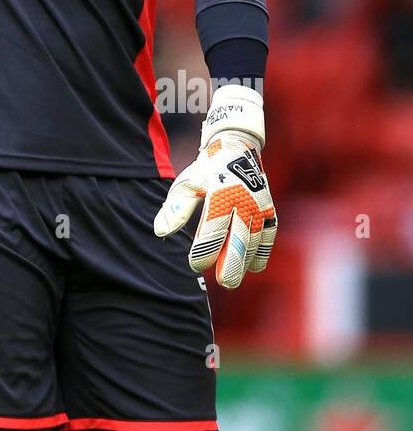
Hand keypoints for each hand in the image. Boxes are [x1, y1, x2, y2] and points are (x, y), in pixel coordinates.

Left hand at [153, 84, 277, 289]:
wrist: (237, 148)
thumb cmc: (206, 170)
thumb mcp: (187, 183)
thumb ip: (175, 208)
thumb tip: (160, 232)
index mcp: (221, 193)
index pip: (212, 229)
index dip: (204, 250)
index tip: (194, 265)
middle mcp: (244, 201)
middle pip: (239, 240)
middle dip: (231, 264)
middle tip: (223, 283)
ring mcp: (260, 206)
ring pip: (254, 241)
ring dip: (244, 261)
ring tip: (231, 279)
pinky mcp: (269, 210)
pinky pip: (269, 235)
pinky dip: (262, 251)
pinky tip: (254, 267)